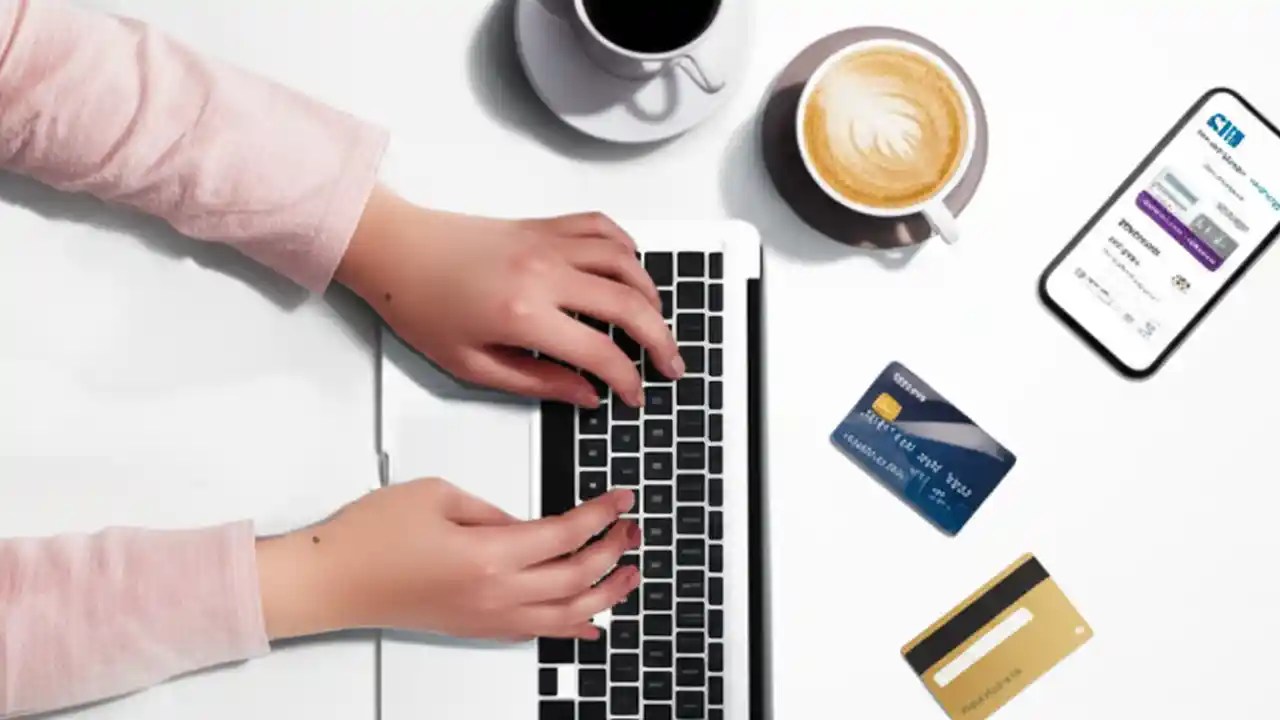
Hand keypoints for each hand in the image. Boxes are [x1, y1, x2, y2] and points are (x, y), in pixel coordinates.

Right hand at [255, 478, 640, 640]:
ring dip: (604, 595)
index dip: (601, 516)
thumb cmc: (369, 536)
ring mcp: (486, 618)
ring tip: (628, 574)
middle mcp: (495, 595)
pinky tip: (588, 622)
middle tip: (630, 530)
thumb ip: (490, 508)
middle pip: (575, 577)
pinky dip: (570, 627)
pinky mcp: (473, 628)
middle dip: (612, 551)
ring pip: (565, 615)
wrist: (331, 581)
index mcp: (490, 555)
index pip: (566, 535)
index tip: (621, 500)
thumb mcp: (438, 495)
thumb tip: (524, 522)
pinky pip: (536, 633)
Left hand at [335, 186, 683, 406]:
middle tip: (671, 365)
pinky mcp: (544, 225)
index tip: (633, 395)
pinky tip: (631, 272)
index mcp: (524, 314)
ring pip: (626, 263)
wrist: (396, 252)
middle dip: (660, 340)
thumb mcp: (473, 365)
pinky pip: (603, 228)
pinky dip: (627, 249)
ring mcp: (548, 243)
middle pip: (629, 305)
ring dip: (652, 295)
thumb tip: (586, 394)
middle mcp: (544, 273)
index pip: (600, 352)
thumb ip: (537, 382)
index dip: (627, 379)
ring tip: (656, 323)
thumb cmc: (422, 307)